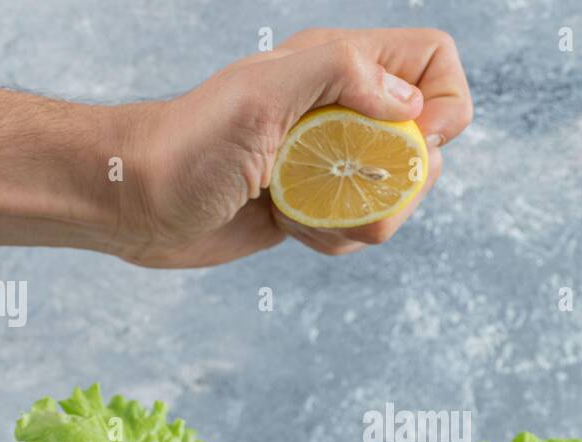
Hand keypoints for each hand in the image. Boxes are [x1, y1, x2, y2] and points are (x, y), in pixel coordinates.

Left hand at [112, 28, 473, 267]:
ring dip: (364, 216)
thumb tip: (410, 107)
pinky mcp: (314, 205)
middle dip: (404, 180)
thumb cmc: (187, 144)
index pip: (432, 63)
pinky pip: (361, 228)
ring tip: (304, 208)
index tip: (415, 141)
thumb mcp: (261, 95)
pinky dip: (334, 238)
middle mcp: (342, 108)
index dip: (443, 105)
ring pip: (399, 194)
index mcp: (338, 66)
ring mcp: (331, 159)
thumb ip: (341, 74)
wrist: (137, 203)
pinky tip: (288, 226)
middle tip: (349, 184)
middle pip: (428, 142)